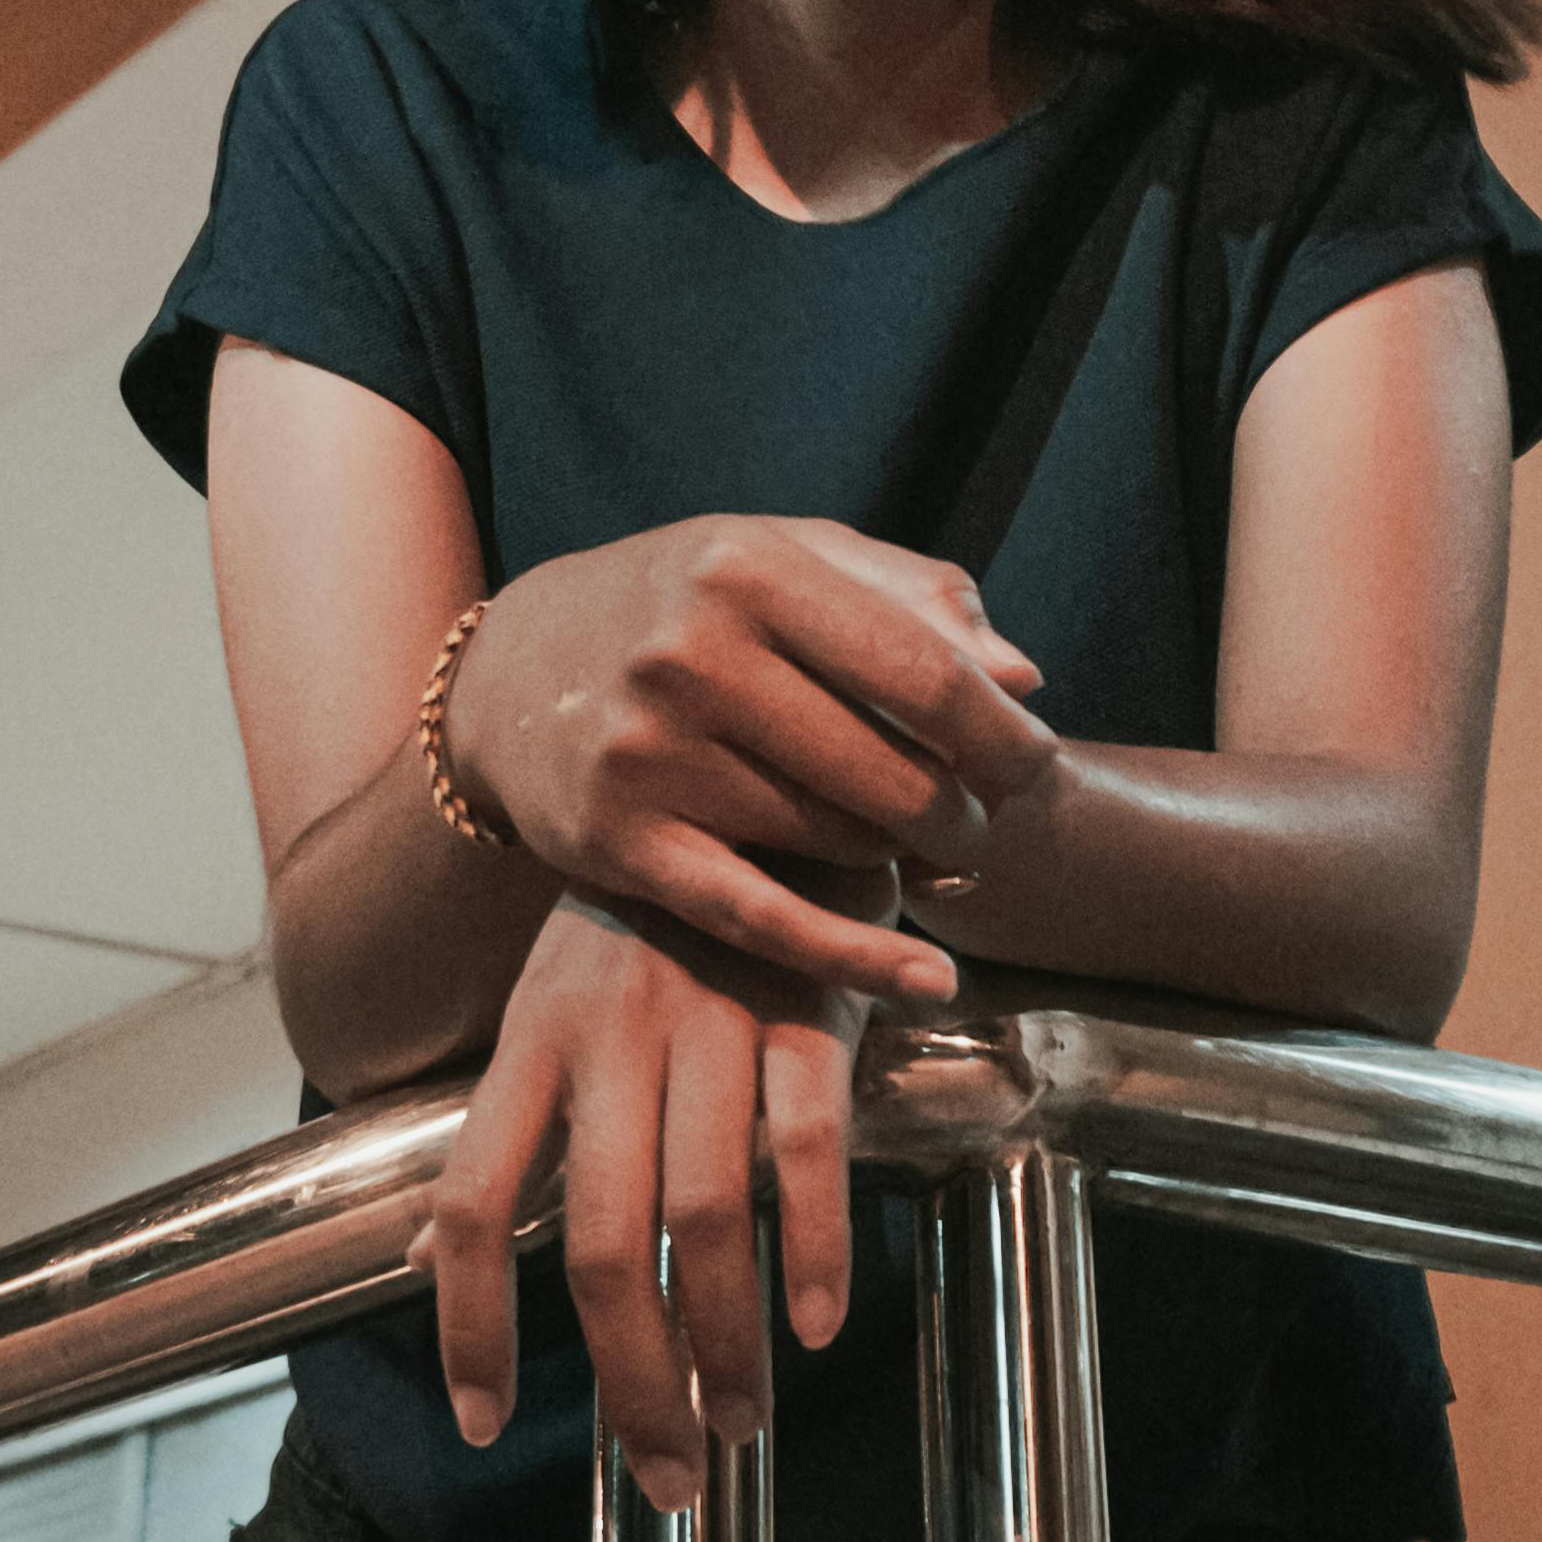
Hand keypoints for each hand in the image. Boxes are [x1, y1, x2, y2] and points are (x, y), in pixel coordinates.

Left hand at [414, 887, 870, 1502]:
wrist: (760, 773)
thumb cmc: (652, 921)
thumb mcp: (551, 1009)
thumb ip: (502, 1132)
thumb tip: (414, 1251)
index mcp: (532, 1041)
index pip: (469, 1204)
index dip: (466, 1325)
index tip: (482, 1425)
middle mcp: (609, 1037)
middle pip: (597, 1242)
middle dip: (630, 1381)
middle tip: (668, 1476)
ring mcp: (710, 1023)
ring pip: (702, 1215)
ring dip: (723, 1342)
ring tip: (740, 1422)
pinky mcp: (806, 1013)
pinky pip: (808, 1149)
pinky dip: (812, 1247)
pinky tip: (816, 1322)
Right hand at [442, 518, 1049, 1009]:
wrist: (508, 673)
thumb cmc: (680, 607)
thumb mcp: (783, 558)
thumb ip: (909, 597)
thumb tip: (1021, 679)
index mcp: (747, 568)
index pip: (922, 671)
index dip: (1001, 736)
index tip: (1033, 767)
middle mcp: (690, 654)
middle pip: (893, 772)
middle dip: (964, 815)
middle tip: (974, 825)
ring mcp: (649, 754)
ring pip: (838, 842)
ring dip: (899, 860)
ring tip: (905, 844)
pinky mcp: (620, 844)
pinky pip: (762, 919)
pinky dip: (853, 958)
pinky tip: (928, 982)